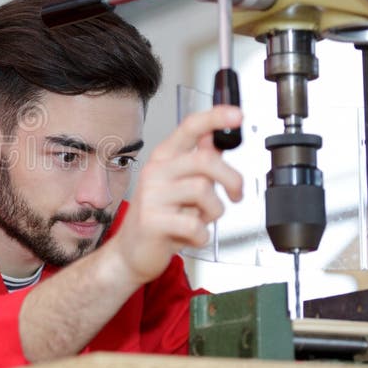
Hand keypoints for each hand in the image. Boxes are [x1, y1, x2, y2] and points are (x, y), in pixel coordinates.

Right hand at [108, 105, 243, 284]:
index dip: (215, 118)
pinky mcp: (152, 221)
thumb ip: (198, 162)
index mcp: (164, 159)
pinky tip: (190, 237)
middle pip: (206, 161)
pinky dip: (201, 236)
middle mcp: (156, 172)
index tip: (237, 115)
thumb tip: (215, 138)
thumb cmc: (158, 219)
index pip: (190, 128)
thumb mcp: (179, 185)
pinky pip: (195, 226)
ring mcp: (151, 196)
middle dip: (232, 179)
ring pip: (204, 192)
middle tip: (236, 194)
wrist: (131, 252)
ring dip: (213, 213)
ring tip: (199, 220)